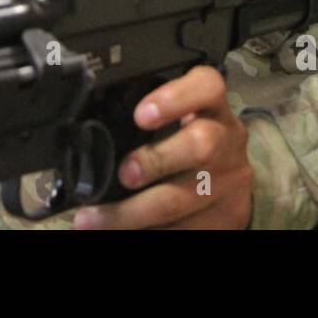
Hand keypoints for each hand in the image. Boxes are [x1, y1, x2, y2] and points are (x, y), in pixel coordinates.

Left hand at [73, 66, 252, 229]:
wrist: (229, 175)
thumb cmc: (187, 137)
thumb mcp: (175, 118)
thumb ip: (145, 120)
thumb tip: (86, 135)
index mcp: (210, 105)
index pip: (206, 86)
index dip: (175, 98)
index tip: (140, 115)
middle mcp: (226, 139)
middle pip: (201, 144)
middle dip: (157, 160)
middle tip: (124, 173)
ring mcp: (230, 179)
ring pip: (185, 198)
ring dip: (134, 213)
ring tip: (95, 219)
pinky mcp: (230, 214)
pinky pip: (188, 228)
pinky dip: (150, 231)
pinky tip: (122, 232)